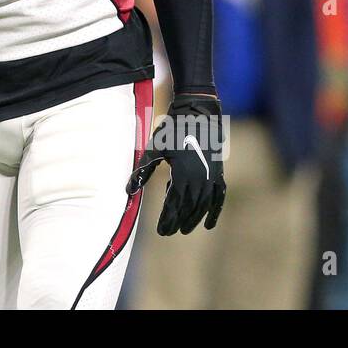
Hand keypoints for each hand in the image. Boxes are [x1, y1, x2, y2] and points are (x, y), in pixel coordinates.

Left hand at [127, 93, 226, 234]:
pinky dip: (215, 212)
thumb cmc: (173, 131)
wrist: (197, 115)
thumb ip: (143, 170)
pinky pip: (218, 198)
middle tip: (167, 232)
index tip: (160, 231)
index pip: (174, 205)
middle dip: (178, 222)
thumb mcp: (155, 149)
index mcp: (183, 175)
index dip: (167, 219)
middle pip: (189, 208)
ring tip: (184, 230)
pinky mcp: (218, 174)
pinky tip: (209, 225)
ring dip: (193, 219)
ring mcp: (211, 178)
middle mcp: (200, 179)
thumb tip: (128, 190)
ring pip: (203, 205)